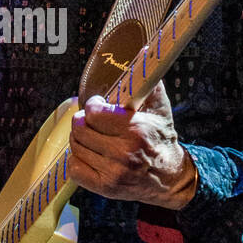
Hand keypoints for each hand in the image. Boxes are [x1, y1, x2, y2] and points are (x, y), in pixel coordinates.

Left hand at [67, 83, 195, 207]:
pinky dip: (77, 159)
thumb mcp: (160, 109)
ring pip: (75, 147)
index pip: (94, 112)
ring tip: (93, 137)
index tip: (99, 105)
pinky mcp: (104, 187)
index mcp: (136, 131)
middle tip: (92, 120)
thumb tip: (143, 54)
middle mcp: (123, 153)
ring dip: (81, 139)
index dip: (93, 105)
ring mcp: (112, 173)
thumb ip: (148, 83)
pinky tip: (90, 154)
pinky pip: (73, 168)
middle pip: (80, 128)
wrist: (169, 178)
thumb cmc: (161, 140)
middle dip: (83, 120)